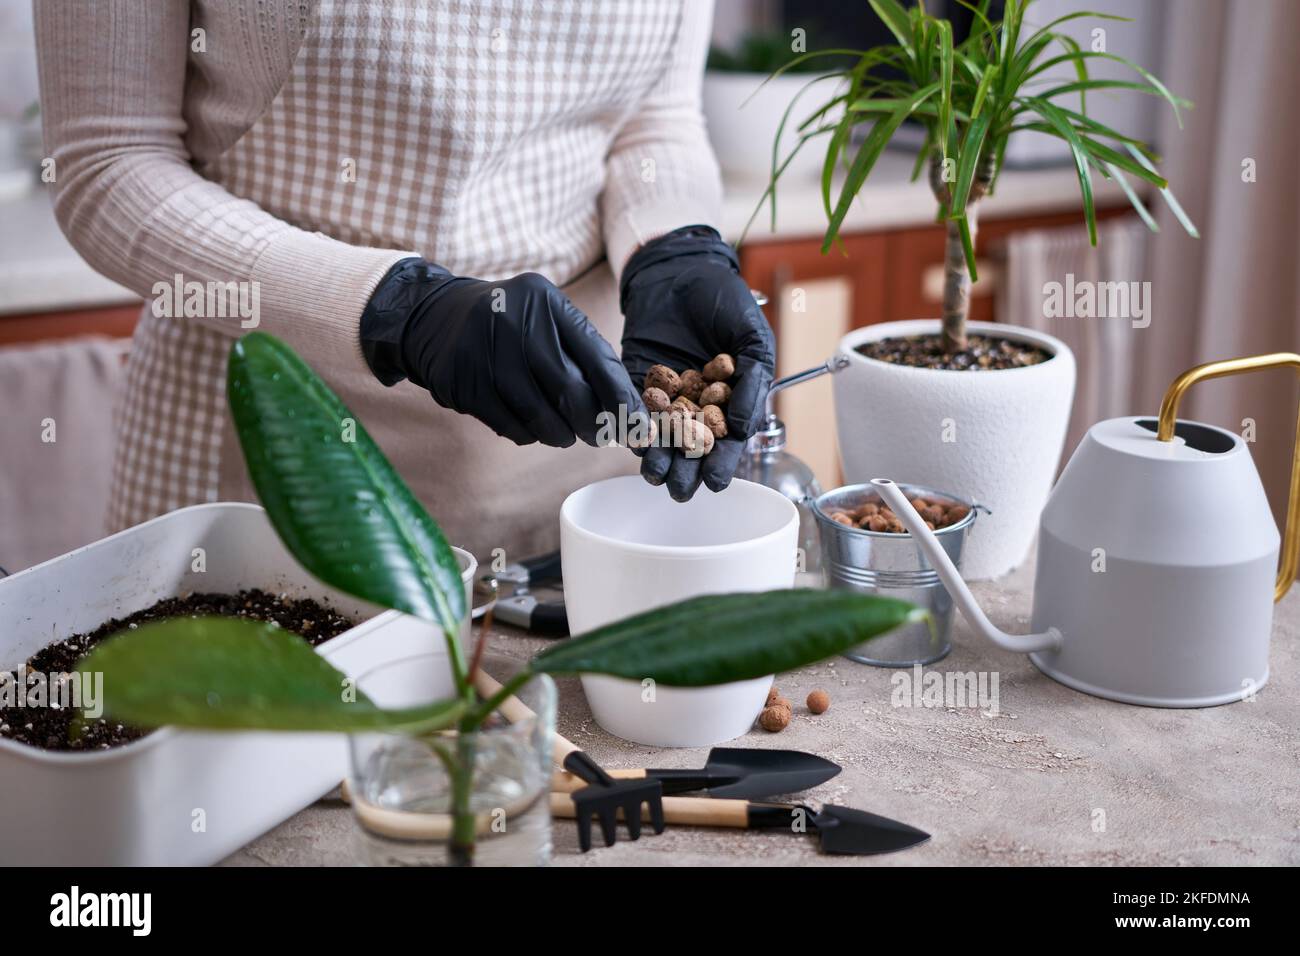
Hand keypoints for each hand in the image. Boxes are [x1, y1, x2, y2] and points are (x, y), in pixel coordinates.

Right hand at [360, 258, 641, 446]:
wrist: (434, 317)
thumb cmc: (509, 324)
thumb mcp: (545, 317)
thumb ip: (583, 353)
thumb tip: (627, 408)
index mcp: (547, 302)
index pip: (597, 358)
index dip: (621, 399)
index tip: (639, 427)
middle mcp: (516, 322)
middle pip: (570, 391)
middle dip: (592, 423)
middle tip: (600, 437)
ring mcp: (485, 353)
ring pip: (540, 415)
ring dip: (561, 434)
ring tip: (566, 434)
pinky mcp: (463, 382)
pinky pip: (511, 425)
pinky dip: (529, 434)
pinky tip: (532, 428)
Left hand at [620, 226, 775, 500]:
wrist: (678, 270)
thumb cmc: (723, 299)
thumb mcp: (751, 335)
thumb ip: (753, 379)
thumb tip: (744, 427)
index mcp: (731, 399)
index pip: (728, 440)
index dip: (723, 463)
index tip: (716, 483)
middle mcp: (698, 405)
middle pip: (692, 448)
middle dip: (687, 472)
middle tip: (680, 490)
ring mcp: (666, 397)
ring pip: (661, 438)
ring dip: (658, 460)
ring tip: (655, 477)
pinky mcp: (635, 384)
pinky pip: (632, 412)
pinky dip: (631, 430)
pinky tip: (632, 445)